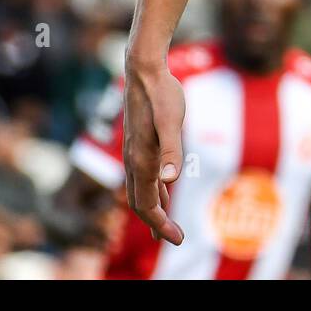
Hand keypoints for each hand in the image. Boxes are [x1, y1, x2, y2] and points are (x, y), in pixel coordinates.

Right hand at [123, 58, 185, 245]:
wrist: (145, 70)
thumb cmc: (161, 94)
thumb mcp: (171, 122)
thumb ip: (171, 151)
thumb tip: (170, 181)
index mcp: (141, 160)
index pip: (147, 205)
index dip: (161, 225)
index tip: (177, 239)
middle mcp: (134, 159)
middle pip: (140, 202)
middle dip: (156, 223)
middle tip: (176, 238)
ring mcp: (134, 151)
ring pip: (141, 189)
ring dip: (155, 208)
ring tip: (166, 225)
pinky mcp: (140, 142)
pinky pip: (145, 174)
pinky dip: (154, 189)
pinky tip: (165, 190)